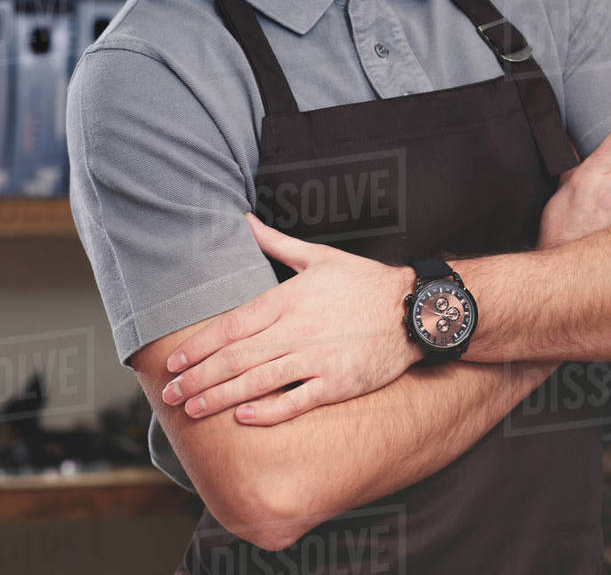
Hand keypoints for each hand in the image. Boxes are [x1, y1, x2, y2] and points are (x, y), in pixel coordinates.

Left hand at [161, 217, 416, 424]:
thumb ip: (275, 243)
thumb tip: (243, 219)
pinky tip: (243, 419)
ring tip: (192, 410)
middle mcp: (298, 330)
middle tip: (169, 395)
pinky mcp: (337, 383)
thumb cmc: (364, 281)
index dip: (200, 345)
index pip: (233, 325)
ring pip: (258, 382)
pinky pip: (296, 401)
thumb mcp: (319, 256)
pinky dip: (268, 412)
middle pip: (237, 358)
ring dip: (221, 398)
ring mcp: (317, 359)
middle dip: (199, 378)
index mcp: (289, 299)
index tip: (174, 361)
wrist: (412, 309)